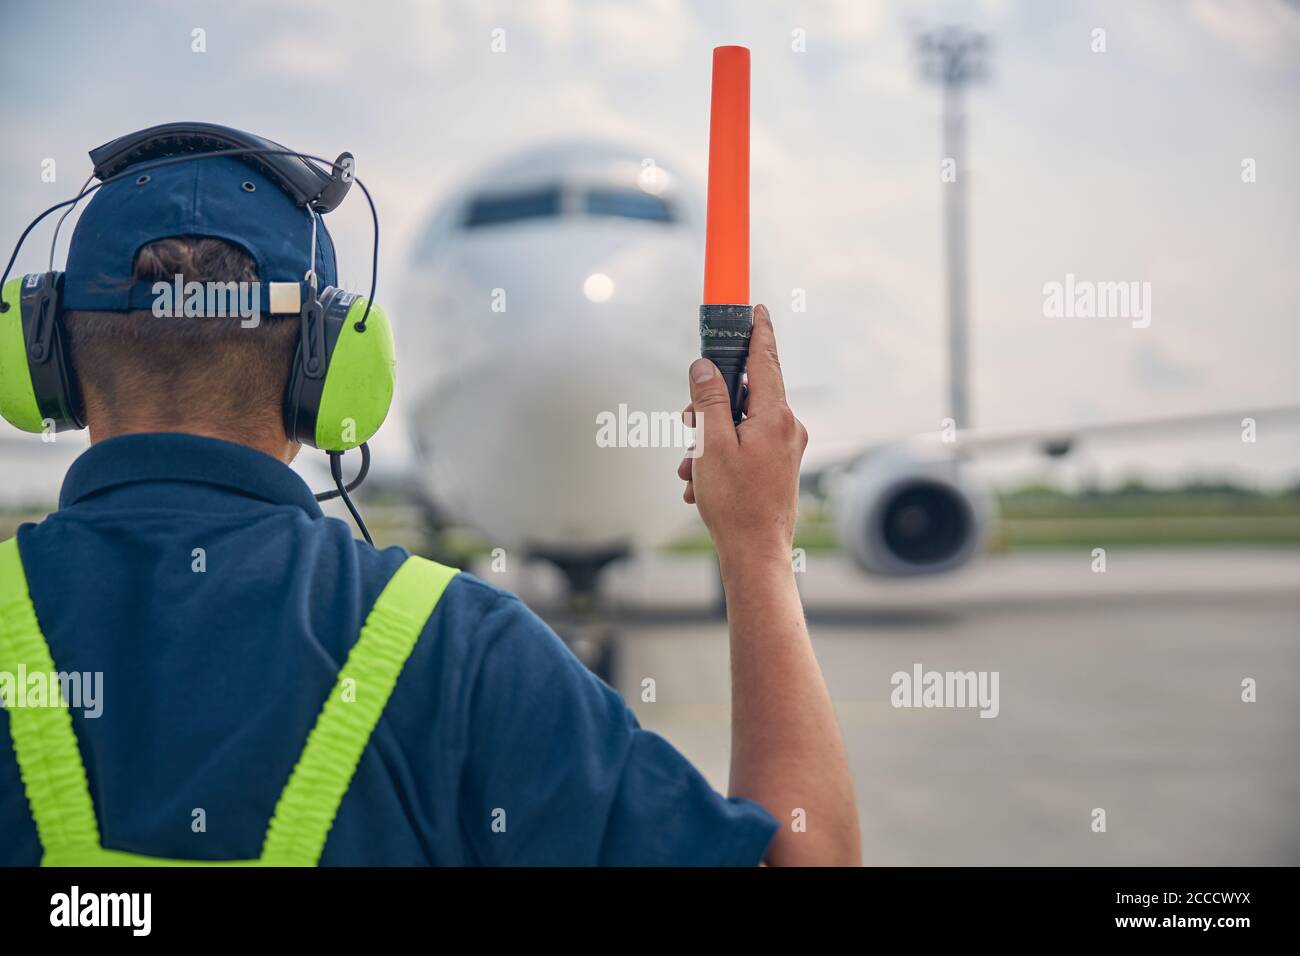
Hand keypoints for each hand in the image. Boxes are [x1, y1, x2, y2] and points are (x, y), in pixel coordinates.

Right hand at [678, 304, 807, 568]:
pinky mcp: (780, 467)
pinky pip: (746, 448)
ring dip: (709, 441)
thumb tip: (705, 367)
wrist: (756, 555)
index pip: (766, 359)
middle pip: (746, 394)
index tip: (757, 308)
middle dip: (711, 407)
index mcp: (775, 416)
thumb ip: (709, 400)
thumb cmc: (735, 503)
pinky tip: (700, 485)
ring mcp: (787, 449)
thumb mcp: (711, 445)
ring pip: (741, 425)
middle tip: (687, 425)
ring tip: (690, 471)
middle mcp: (788, 428)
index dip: (759, 330)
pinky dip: (721, 459)